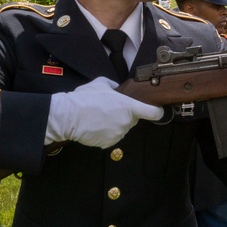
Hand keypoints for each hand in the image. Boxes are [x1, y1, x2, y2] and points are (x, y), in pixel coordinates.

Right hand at [44, 77, 164, 148]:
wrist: (69, 117)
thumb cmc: (85, 98)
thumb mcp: (101, 83)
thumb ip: (114, 86)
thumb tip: (117, 89)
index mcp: (128, 106)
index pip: (152, 112)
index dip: (156, 111)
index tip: (157, 111)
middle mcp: (127, 122)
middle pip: (133, 120)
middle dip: (125, 115)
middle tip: (109, 109)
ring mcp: (119, 134)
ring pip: (121, 129)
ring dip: (114, 124)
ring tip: (99, 117)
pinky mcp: (109, 143)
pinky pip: (111, 137)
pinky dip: (105, 133)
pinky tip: (95, 126)